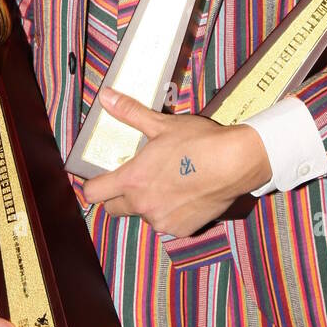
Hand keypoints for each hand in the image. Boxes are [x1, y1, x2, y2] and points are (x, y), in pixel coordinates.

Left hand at [81, 87, 270, 237]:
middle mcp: (143, 206)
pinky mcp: (183, 230)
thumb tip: (105, 96)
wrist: (234, 163)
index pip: (93, 193)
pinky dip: (171, 213)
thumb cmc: (197, 142)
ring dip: (147, 204)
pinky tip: (184, 194)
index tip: (99, 178)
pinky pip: (167, 224)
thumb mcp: (161, 124)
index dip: (93, 185)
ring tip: (166, 183)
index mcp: (132, 181)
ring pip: (143, 215)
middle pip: (114, 209)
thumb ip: (129, 113)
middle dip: (118, 196)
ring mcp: (162, 221)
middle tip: (133, 179)